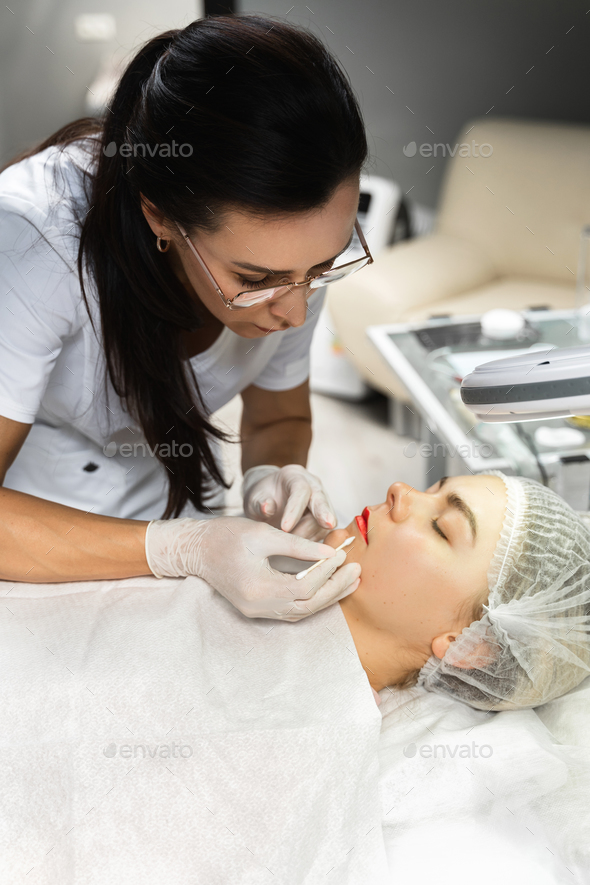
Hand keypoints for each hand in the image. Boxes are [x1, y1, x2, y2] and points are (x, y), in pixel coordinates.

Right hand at [144, 516, 360, 620]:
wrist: (197, 550)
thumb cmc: (226, 536)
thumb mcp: (262, 534)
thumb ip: (297, 546)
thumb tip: (330, 553)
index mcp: (257, 588)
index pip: (304, 587)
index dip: (326, 571)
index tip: (341, 553)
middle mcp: (258, 606)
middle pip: (307, 606)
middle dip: (335, 589)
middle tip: (357, 570)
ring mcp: (257, 611)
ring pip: (302, 612)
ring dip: (328, 597)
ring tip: (351, 580)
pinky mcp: (258, 609)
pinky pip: (292, 610)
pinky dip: (313, 599)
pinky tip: (329, 587)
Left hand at [242, 464, 336, 540]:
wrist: (269, 500)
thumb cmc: (262, 497)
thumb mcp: (254, 498)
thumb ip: (259, 502)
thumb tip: (267, 507)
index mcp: (294, 476)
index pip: (300, 490)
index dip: (295, 509)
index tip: (284, 528)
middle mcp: (313, 486)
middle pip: (322, 500)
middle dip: (323, 514)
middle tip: (326, 525)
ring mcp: (321, 502)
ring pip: (324, 520)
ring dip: (309, 535)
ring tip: (290, 546)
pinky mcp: (324, 519)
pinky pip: (323, 532)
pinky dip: (313, 542)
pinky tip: (300, 549)